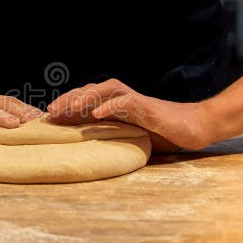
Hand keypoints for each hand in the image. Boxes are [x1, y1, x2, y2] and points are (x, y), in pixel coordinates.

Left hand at [46, 79, 213, 151]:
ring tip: (67, 109)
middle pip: (90, 92)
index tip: (47, 119)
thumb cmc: (163, 134)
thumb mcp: (131, 138)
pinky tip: (97, 114)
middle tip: (49, 113)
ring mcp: (135, 101)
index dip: (66, 107)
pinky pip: (127, 101)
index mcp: (116, 107)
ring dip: (84, 98)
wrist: (195, 128)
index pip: (86, 101)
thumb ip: (111, 138)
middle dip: (68, 100)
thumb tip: (83, 152)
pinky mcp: (148, 107)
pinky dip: (111, 106)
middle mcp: (122, 99)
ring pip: (105, 90)